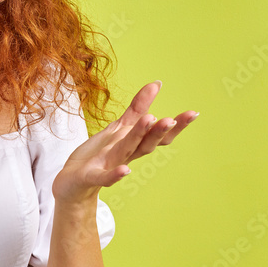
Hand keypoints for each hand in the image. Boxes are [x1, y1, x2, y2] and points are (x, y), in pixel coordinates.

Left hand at [52, 81, 198, 202]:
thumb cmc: (98, 154)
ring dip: (138, 137)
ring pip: (126, 151)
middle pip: (146, 143)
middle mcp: (125, 155)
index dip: (176, 126)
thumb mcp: (119, 128)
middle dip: (158, 131)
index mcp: (133, 143)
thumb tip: (157, 84)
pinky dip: (114, 175)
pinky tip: (124, 171)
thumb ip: (138, 108)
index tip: (194, 113)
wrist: (73, 182)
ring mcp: (109, 166)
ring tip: (150, 121)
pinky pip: (104, 176)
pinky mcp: (91, 176)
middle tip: (171, 119)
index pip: (157, 135)